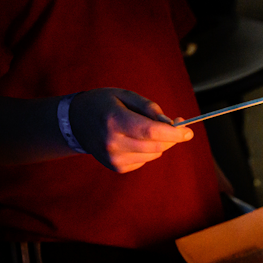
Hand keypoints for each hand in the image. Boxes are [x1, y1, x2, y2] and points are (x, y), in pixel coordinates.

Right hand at [69, 88, 194, 172]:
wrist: (74, 122)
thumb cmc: (103, 104)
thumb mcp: (124, 95)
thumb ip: (149, 108)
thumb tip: (172, 123)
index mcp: (114, 120)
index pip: (151, 131)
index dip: (174, 133)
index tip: (188, 132)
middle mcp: (113, 142)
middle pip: (156, 146)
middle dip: (171, 137)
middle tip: (176, 126)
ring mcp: (113, 157)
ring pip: (153, 155)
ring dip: (159, 143)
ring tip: (146, 129)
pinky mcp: (116, 167)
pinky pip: (144, 160)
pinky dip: (147, 151)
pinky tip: (134, 140)